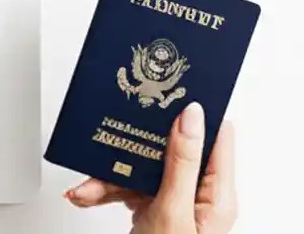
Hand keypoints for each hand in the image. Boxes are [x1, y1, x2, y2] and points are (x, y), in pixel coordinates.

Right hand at [66, 103, 236, 232]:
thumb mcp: (173, 210)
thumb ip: (182, 162)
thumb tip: (193, 116)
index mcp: (218, 193)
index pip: (217, 136)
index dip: (197, 111)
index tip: (172, 90)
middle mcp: (199, 196)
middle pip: (169, 151)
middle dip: (132, 149)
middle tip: (114, 141)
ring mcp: (175, 204)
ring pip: (141, 171)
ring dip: (108, 176)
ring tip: (86, 186)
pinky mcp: (153, 212)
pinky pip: (127, 190)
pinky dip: (103, 192)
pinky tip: (86, 196)